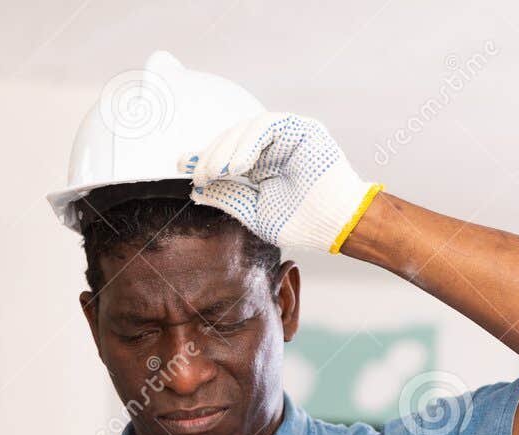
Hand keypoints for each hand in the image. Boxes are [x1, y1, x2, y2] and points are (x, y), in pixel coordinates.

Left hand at [179, 112, 381, 252]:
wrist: (335, 224)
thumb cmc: (302, 222)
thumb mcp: (254, 212)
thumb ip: (228, 197)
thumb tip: (197, 191)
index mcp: (261, 165)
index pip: (227, 156)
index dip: (205, 159)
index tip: (183, 166)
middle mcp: (271, 147)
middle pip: (232, 139)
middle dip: (211, 155)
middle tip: (197, 173)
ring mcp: (286, 136)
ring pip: (245, 129)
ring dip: (226, 150)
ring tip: (215, 172)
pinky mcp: (299, 128)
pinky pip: (265, 126)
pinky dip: (247, 143)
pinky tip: (237, 165)